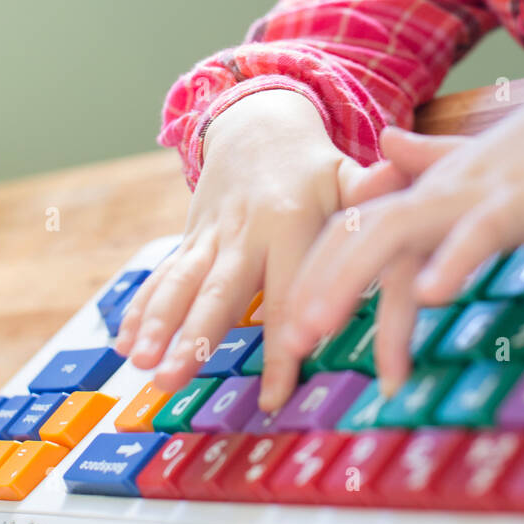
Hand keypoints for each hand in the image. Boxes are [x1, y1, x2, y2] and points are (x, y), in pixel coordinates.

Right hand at [113, 89, 416, 408]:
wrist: (259, 126)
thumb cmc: (315, 168)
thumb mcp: (346, 173)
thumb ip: (372, 190)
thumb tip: (400, 178)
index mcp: (290, 223)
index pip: (286, 295)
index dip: (282, 347)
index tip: (274, 398)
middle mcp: (245, 233)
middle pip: (219, 292)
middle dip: (193, 336)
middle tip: (169, 378)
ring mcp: (213, 236)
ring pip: (181, 282)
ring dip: (158, 323)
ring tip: (138, 362)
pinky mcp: (192, 238)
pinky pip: (163, 273)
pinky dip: (142, 306)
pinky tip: (124, 340)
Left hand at [282, 19, 523, 393]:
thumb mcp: (481, 155)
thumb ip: (430, 155)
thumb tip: (388, 141)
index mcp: (431, 183)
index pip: (357, 225)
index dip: (321, 270)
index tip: (297, 322)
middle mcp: (440, 187)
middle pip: (360, 233)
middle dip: (320, 286)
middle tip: (292, 342)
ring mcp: (475, 193)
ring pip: (394, 232)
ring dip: (352, 281)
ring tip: (323, 327)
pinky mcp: (519, 201)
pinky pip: (476, 232)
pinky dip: (450, 262)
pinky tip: (430, 294)